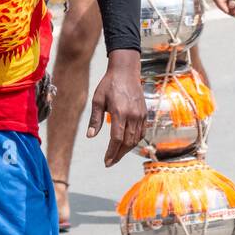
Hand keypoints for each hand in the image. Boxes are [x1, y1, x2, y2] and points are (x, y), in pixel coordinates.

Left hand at [86, 49, 146, 165]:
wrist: (126, 71)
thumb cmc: (109, 84)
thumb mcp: (97, 100)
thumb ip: (95, 120)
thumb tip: (90, 136)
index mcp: (120, 112)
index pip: (117, 138)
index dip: (112, 152)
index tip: (106, 161)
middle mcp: (133, 115)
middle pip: (127, 142)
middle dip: (118, 154)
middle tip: (110, 162)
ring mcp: (141, 115)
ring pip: (136, 139)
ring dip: (126, 150)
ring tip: (116, 155)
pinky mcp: (145, 113)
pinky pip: (142, 132)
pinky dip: (135, 141)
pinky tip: (127, 144)